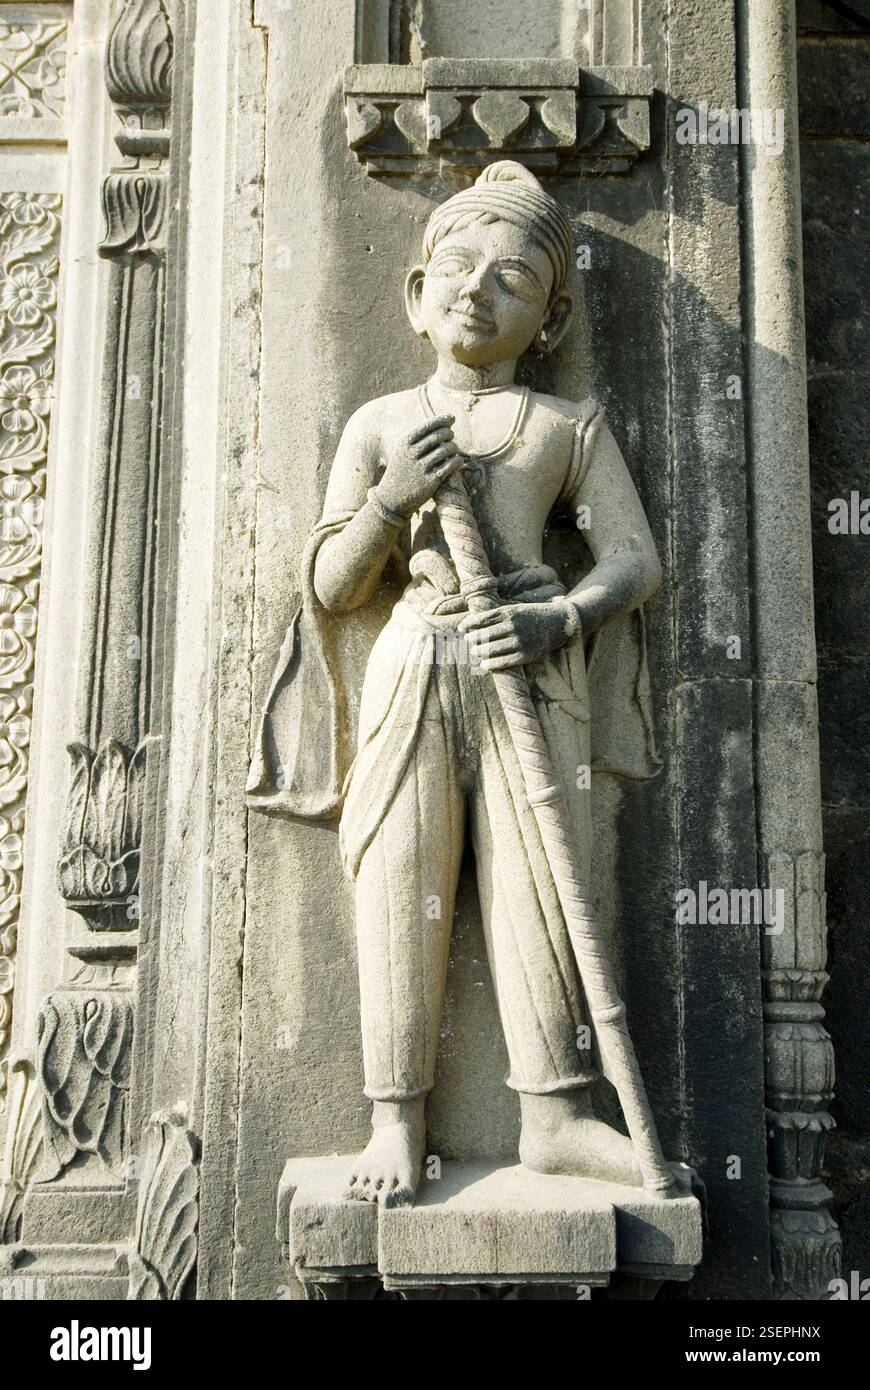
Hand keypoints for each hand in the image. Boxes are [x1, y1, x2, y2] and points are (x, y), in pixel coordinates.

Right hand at [376, 415, 463, 518]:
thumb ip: (419, 437)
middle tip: (451, 435)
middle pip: (440, 435)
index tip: (451, 418)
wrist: (391, 499)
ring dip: (454, 447)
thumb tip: (444, 423)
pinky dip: (457, 460)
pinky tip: (457, 460)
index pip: (428, 425)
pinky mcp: (431, 481)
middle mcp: (412, 453)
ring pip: (447, 449)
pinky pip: (451, 465)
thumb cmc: (401, 471)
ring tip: (453, 449)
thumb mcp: (403, 451)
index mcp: (405, 443)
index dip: (442, 419)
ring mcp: (422, 468)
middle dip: (449, 433)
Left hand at [459, 599, 579, 670]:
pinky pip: (504, 662)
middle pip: (484, 635)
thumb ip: (497, 615)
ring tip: (474, 653)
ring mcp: (519, 641)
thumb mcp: (515, 609)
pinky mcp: (526, 654)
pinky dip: (491, 664)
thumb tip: (475, 623)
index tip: (461, 629)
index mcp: (508, 612)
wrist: (558, 623)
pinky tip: (484, 664)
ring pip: (492, 649)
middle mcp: (513, 626)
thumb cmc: (532, 615)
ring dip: (479, 652)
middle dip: (472, 639)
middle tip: (467, 642)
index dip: (468, 624)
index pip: (482, 619)